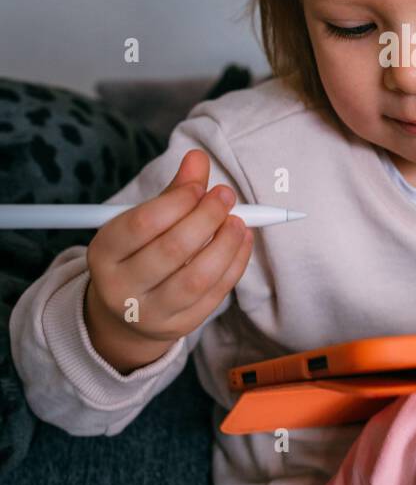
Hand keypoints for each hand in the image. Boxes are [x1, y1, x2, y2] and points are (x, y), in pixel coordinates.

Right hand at [84, 148, 252, 370]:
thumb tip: (199, 158)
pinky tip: (242, 241)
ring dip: (225, 243)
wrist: (125, 314)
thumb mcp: (143, 223)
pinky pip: (214, 295)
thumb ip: (173, 192)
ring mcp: (151, 312)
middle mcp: (121, 287)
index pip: (142, 224)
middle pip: (172, 250)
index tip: (200, 186)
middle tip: (225, 196)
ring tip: (238, 221)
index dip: (177, 200)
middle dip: (206, 217)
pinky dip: (235, 264)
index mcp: (104, 253)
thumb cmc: (138, 255)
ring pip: (196, 278)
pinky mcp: (179, 326)